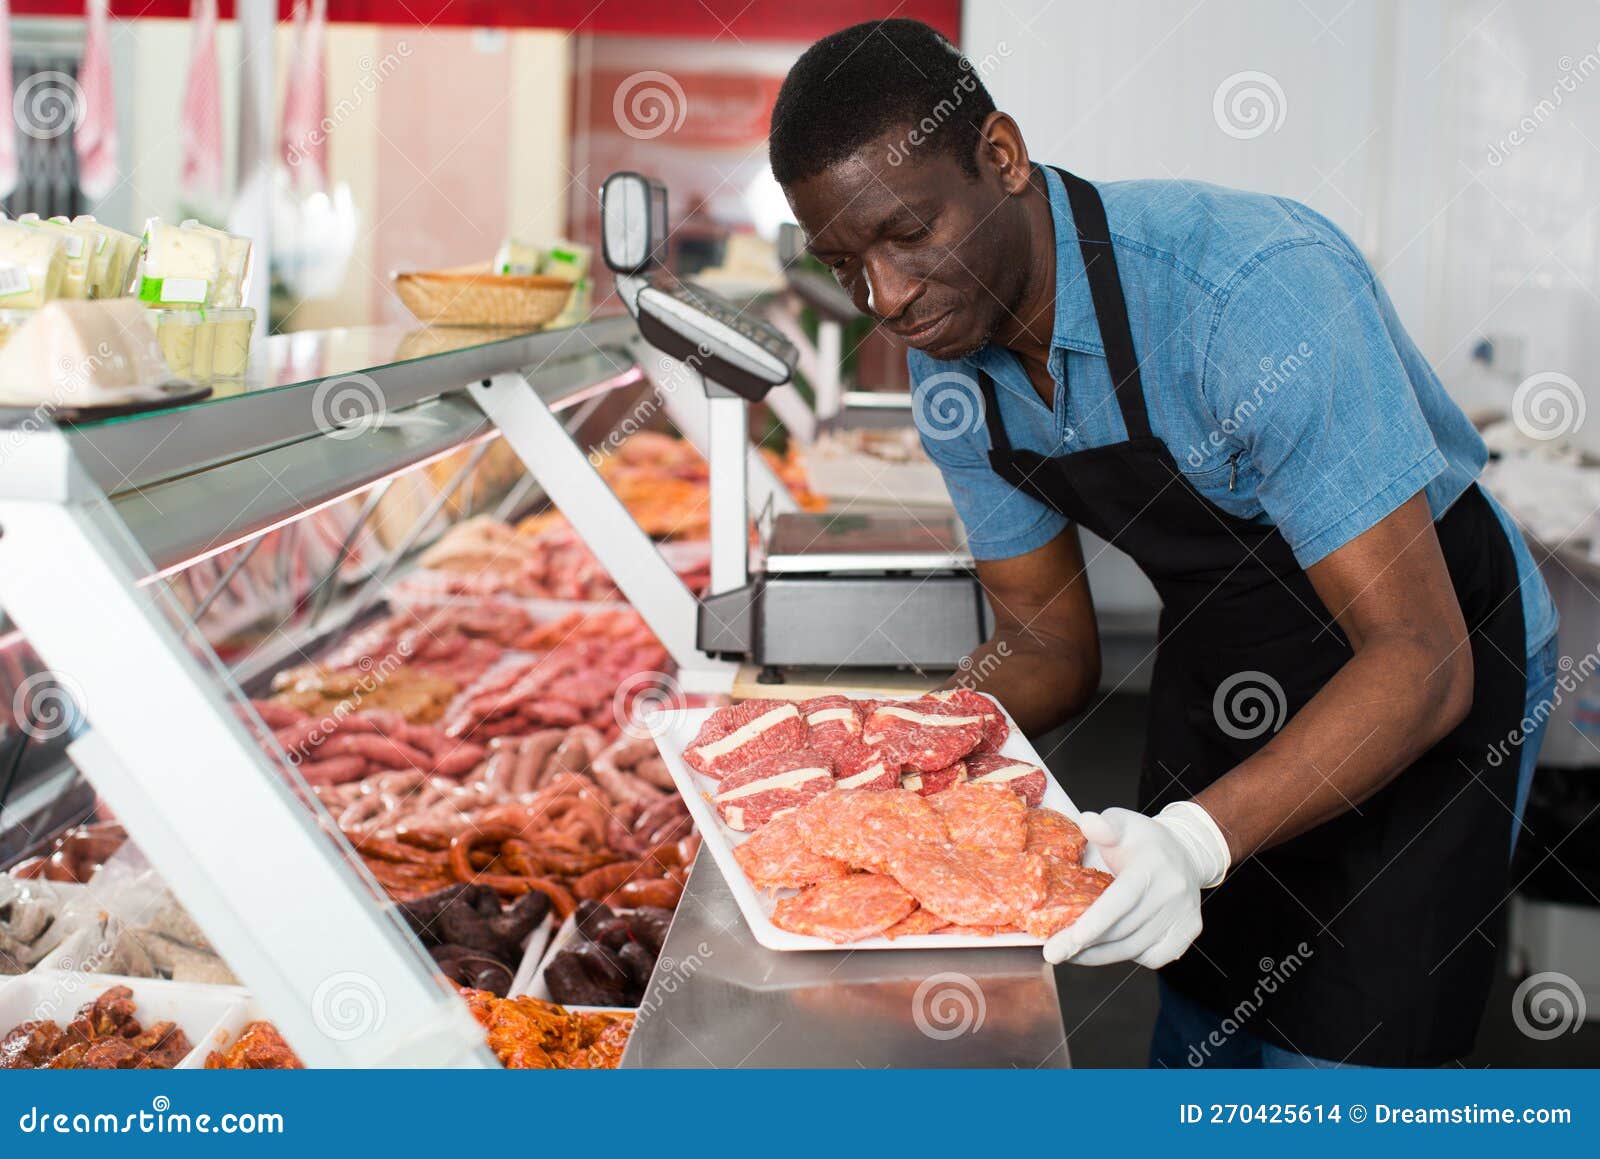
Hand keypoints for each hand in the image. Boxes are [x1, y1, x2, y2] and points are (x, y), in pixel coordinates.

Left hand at [1043, 802, 1230, 968]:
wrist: (1186, 852)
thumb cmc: (1143, 840)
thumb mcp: (1122, 822)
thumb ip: (1104, 825)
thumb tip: (1087, 822)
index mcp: (1152, 865)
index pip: (1121, 899)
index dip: (1096, 922)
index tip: (1071, 939)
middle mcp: (1172, 892)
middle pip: (1123, 929)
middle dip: (1085, 945)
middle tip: (1054, 953)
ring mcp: (1184, 914)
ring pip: (1136, 947)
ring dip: (1101, 955)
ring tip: (1072, 954)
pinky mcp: (1189, 931)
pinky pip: (1153, 956)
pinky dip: (1128, 956)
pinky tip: (1107, 948)